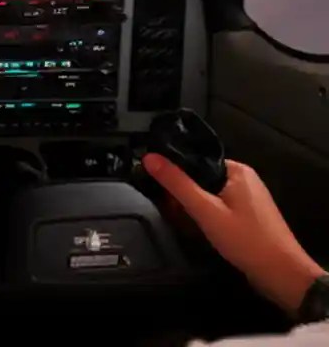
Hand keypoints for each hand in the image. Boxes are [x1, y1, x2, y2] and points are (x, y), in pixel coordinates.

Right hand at [145, 154, 324, 313]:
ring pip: (209, 195)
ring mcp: (249, 198)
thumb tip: (150, 158)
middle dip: (185, 195)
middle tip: (175, 212)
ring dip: (196, 208)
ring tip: (187, 223)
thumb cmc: (245, 239)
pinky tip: (203, 230)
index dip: (175, 173)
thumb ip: (177, 184)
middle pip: (201, 178)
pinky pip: (220, 207)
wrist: (281, 273)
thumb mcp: (205, 210)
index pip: (196, 160)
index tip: (160, 189)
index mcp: (236, 169)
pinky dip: (208, 216)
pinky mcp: (249, 215)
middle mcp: (245, 179)